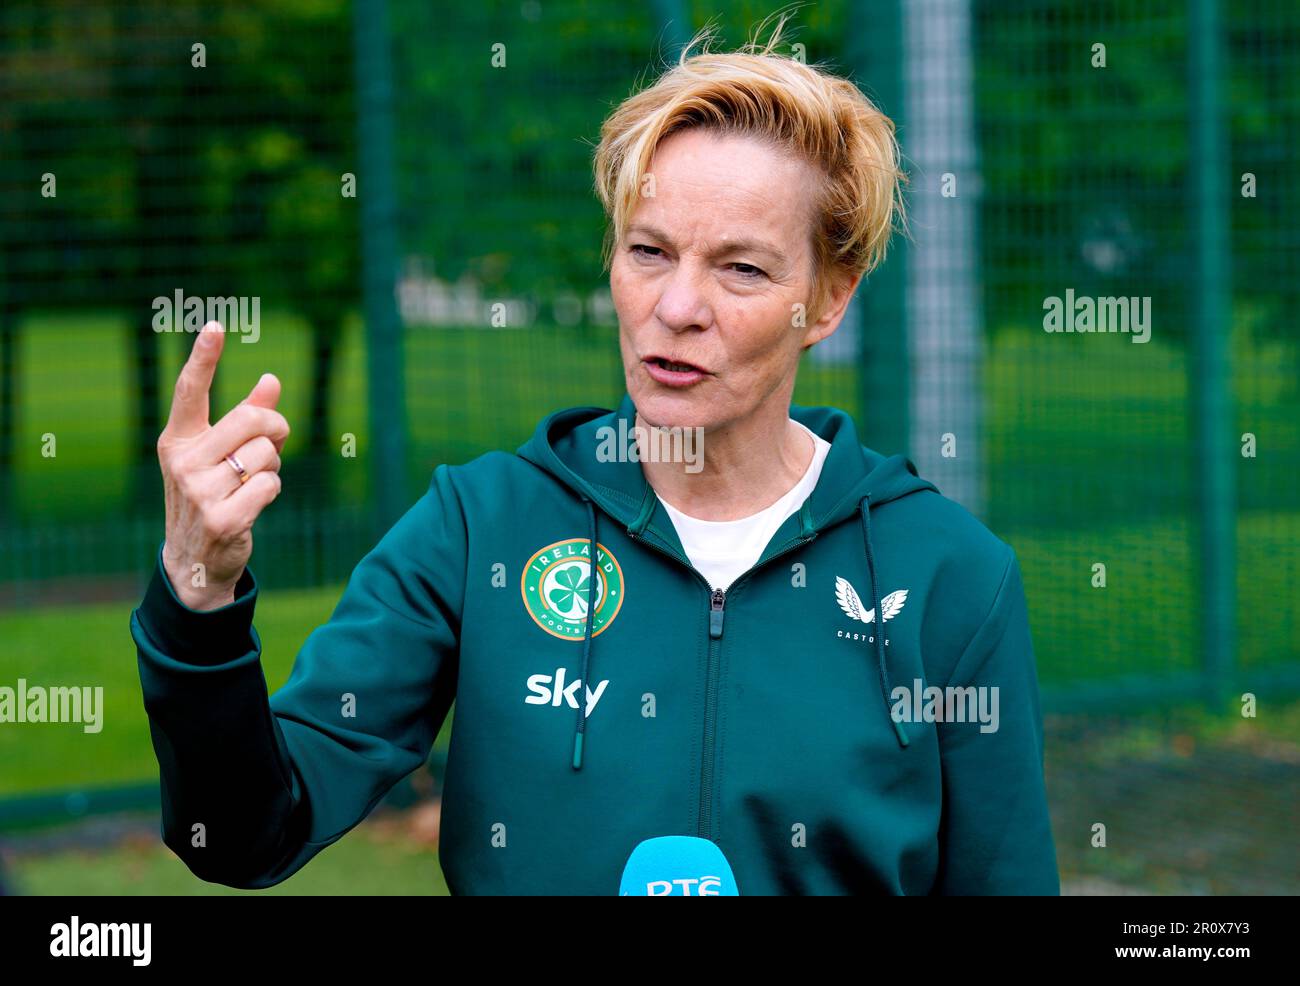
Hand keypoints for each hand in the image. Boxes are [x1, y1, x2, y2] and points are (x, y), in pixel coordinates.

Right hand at [157, 321, 289, 610]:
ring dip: (273, 465)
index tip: (215, 326)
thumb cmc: (211, 498)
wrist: (194, 561)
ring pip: (265, 454)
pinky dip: (272, 490)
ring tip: (253, 482)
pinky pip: (270, 484)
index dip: (204, 358)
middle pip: (250, 420)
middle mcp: (182, 462)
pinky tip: (255, 504)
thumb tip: (271, 379)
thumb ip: (245, 418)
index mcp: (177, 441)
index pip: (189, 392)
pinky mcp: (222, 517)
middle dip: (275, 427)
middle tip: (277, 439)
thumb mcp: (219, 457)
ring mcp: (199, 491)